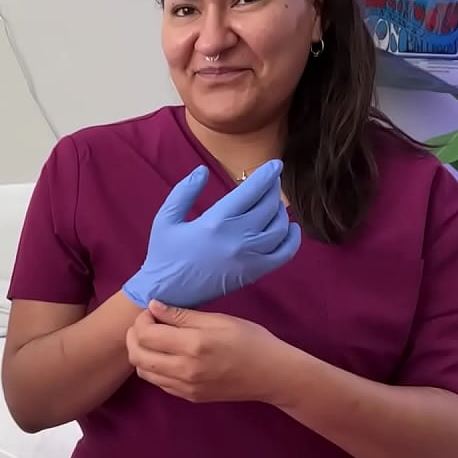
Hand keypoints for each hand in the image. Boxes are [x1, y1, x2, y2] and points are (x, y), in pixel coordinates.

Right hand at [122, 160, 300, 308]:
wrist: (168, 293)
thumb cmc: (165, 254)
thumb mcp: (166, 219)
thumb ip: (184, 191)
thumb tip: (202, 170)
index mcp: (214, 222)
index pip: (251, 192)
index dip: (266, 175)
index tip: (275, 165)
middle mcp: (236, 238)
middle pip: (268, 207)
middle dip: (273, 189)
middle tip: (272, 181)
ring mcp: (248, 258)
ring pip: (279, 228)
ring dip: (281, 211)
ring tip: (274, 203)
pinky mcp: (254, 273)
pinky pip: (284, 254)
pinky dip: (292, 239)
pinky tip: (290, 228)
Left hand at [126, 300, 309, 403]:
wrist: (273, 375)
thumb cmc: (251, 341)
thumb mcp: (219, 320)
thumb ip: (182, 315)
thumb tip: (153, 306)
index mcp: (193, 346)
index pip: (145, 335)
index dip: (142, 320)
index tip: (153, 312)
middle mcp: (185, 370)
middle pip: (137, 355)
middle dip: (135, 336)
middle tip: (148, 324)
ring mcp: (186, 388)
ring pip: (143, 372)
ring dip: (142, 353)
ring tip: (156, 339)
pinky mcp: (189, 397)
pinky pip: (158, 383)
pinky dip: (154, 367)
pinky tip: (167, 355)